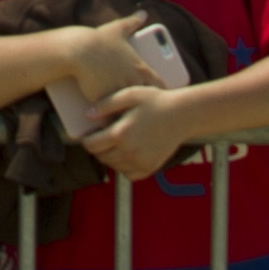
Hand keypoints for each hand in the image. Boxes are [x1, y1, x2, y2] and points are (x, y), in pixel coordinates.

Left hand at [76, 81, 194, 182]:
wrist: (182, 115)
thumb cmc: (155, 101)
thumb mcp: (129, 95)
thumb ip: (106, 104)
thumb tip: (88, 116)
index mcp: (121, 134)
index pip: (92, 146)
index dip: (87, 140)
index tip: (89, 134)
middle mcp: (129, 152)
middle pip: (101, 157)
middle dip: (98, 148)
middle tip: (103, 137)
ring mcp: (140, 162)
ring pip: (114, 166)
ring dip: (111, 157)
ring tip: (117, 143)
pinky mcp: (150, 168)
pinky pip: (129, 174)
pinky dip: (125, 167)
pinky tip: (128, 153)